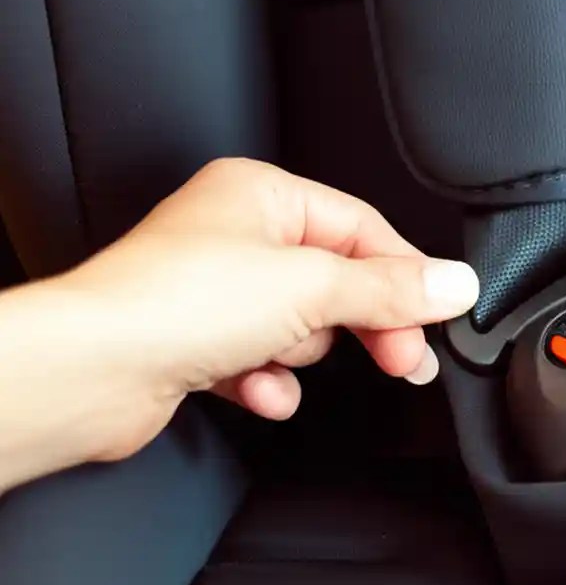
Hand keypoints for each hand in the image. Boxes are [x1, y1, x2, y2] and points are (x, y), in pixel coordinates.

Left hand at [55, 158, 476, 458]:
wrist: (93, 370)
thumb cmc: (175, 304)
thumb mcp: (312, 287)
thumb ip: (392, 289)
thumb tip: (453, 284)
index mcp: (263, 195)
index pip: (364, 229)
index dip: (406, 277)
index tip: (439, 317)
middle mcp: (237, 234)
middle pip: (339, 281)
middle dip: (364, 326)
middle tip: (402, 360)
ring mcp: (216, 289)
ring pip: (303, 326)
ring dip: (299, 353)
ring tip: (276, 358)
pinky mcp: (199, 341)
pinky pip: (263, 361)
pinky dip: (267, 380)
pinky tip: (259, 389)